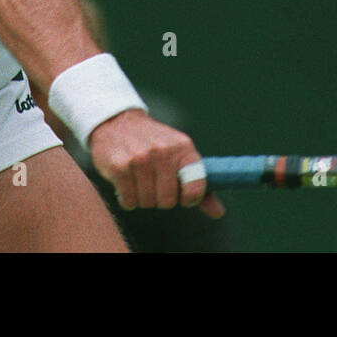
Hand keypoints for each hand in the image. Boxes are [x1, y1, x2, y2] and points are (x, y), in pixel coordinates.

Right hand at [89, 109, 225, 218]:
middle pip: (168, 201)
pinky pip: (129, 201)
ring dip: (142, 197)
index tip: (182, 194)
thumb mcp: (179, 157)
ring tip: (139, 179)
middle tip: (153, 182)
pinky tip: (126, 182)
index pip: (196, 186)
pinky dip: (127, 198)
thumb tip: (218, 213)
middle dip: (160, 197)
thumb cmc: (154, 144)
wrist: (117, 122)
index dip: (189, 197)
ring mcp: (140, 158)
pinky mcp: (120, 166)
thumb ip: (198, 185)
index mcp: (183, 148)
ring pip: (147, 202)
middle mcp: (163, 151)